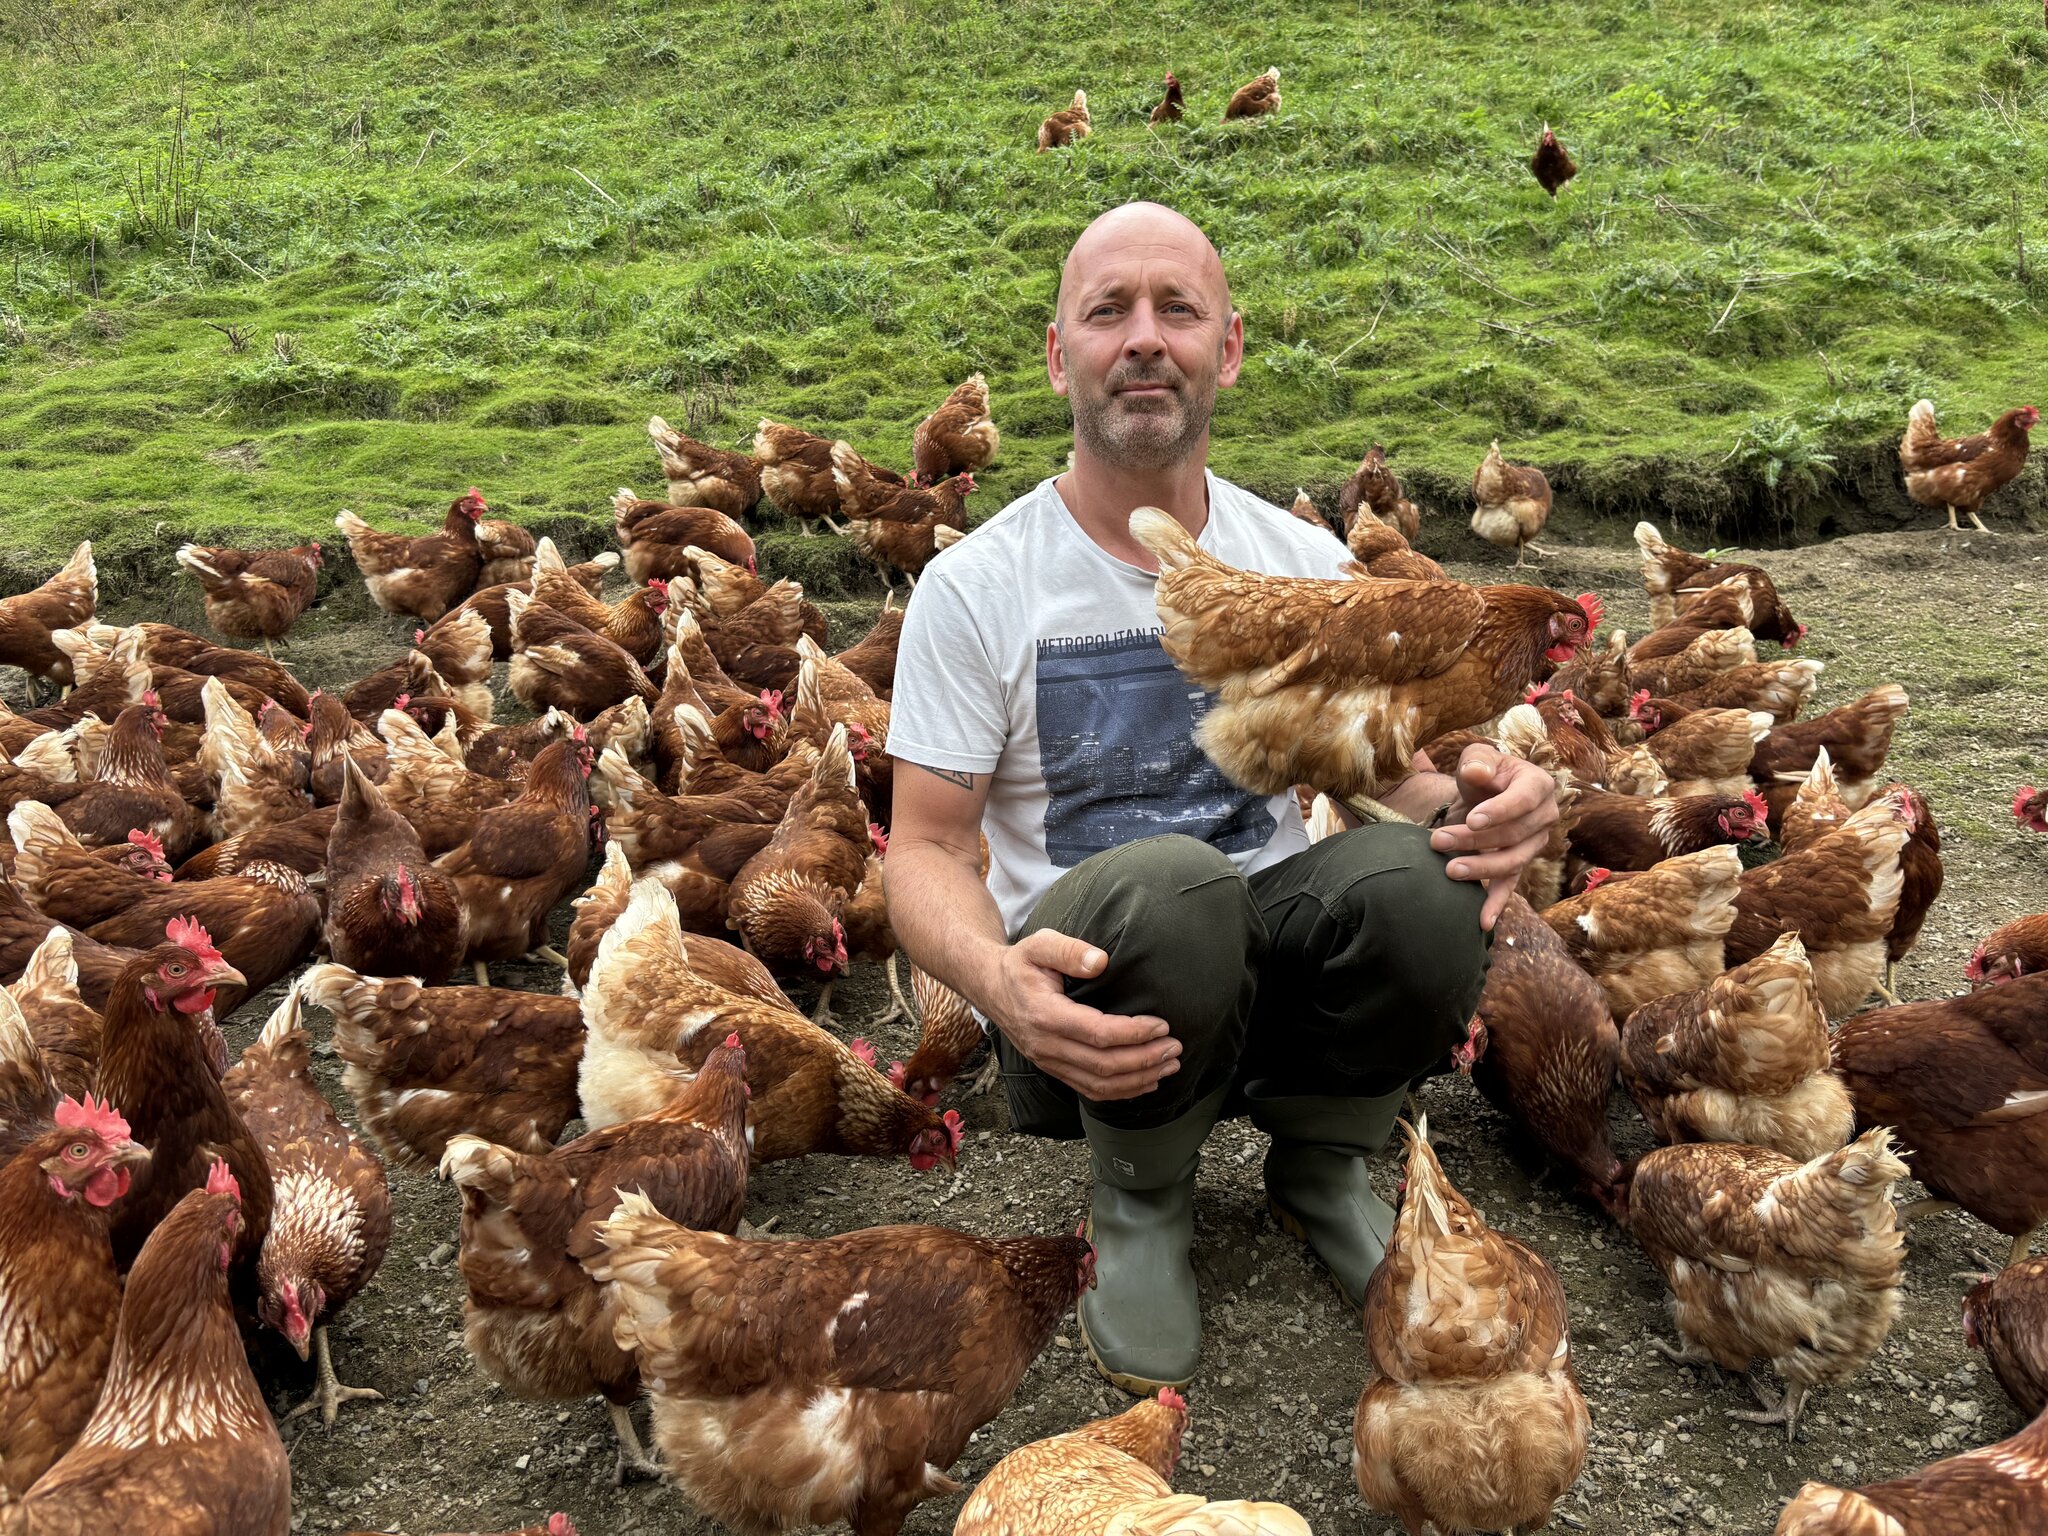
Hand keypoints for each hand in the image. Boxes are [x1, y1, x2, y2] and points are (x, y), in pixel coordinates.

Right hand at [988, 930, 1180, 1100]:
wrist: (990, 987)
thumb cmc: (1020, 964)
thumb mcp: (1039, 944)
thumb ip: (1069, 950)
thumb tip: (1101, 961)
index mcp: (1045, 1016)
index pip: (1098, 1034)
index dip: (1134, 1033)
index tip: (1162, 1024)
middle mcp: (1046, 1046)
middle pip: (1103, 1065)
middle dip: (1145, 1059)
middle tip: (1175, 1047)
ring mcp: (1048, 1062)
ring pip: (1099, 1084)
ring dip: (1138, 1079)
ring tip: (1169, 1066)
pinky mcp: (1054, 1069)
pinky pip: (1090, 1089)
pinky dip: (1121, 1091)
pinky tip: (1145, 1082)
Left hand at [1427, 744, 1559, 929]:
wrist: (1485, 792)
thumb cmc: (1483, 771)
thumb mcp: (1477, 758)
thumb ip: (1477, 761)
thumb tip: (1477, 771)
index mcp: (1538, 785)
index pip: (1523, 801)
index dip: (1499, 811)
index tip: (1471, 819)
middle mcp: (1545, 816)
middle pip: (1513, 835)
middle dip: (1474, 840)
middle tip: (1437, 841)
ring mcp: (1535, 843)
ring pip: (1512, 861)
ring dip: (1480, 868)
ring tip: (1449, 870)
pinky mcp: (1520, 863)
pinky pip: (1511, 885)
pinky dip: (1497, 903)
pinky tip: (1483, 922)